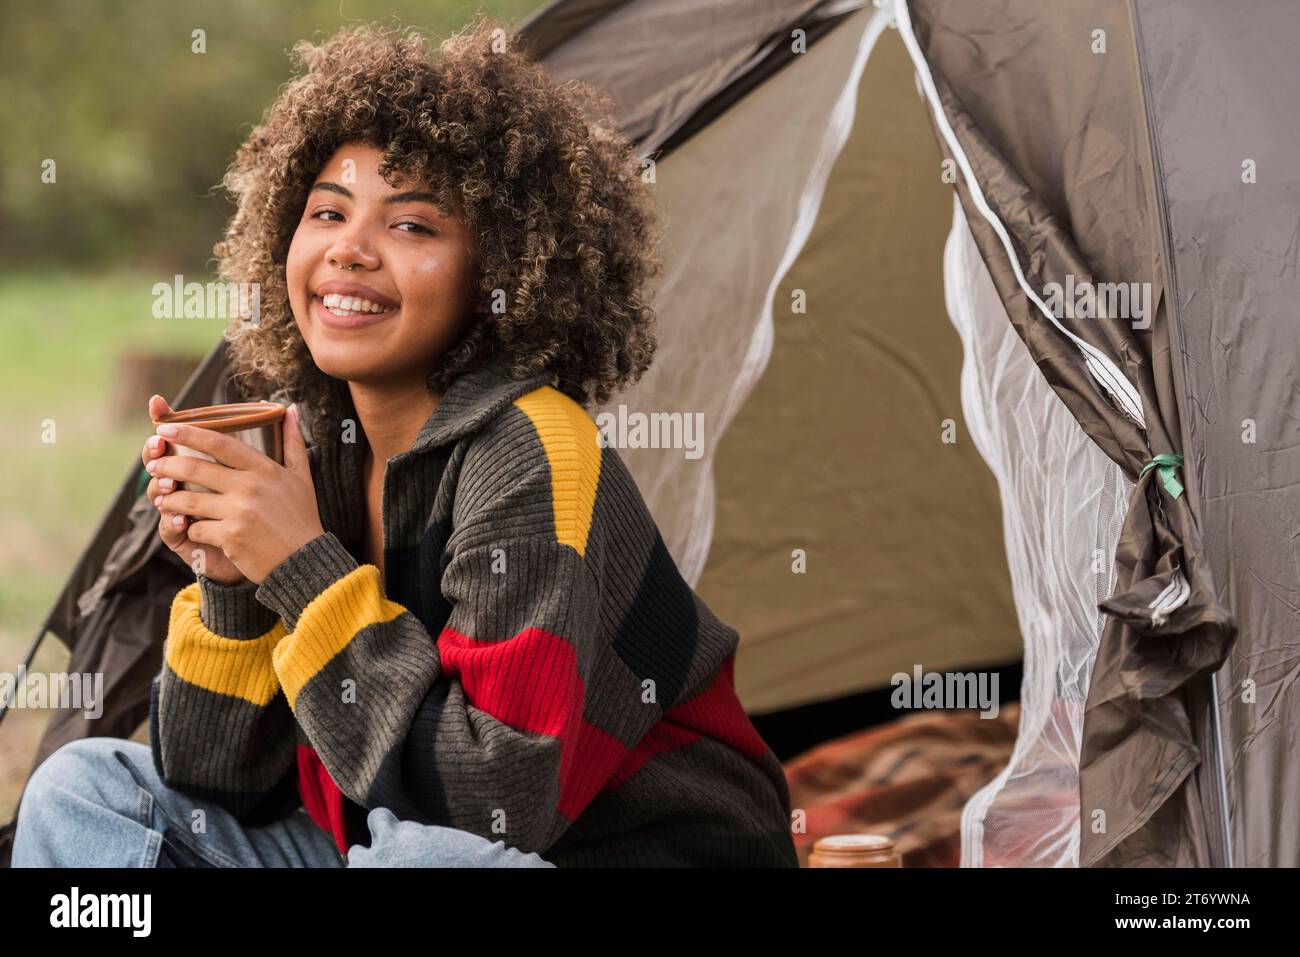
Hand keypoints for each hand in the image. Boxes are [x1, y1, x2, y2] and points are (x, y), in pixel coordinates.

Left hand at [149, 403, 324, 583]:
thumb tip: (291, 409)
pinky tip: (190, 528)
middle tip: (154, 466)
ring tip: (162, 498)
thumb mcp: (301, 476)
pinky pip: (196, 529)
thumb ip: (293, 441)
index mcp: (264, 469)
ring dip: (169, 499)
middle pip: (194, 468)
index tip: (166, 428)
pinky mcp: (230, 537)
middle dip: (166, 465)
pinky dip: (190, 529)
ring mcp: (239, 513)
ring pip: (188, 500)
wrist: (305, 560)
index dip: (189, 432)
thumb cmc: (301, 516)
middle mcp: (250, 487)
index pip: (219, 443)